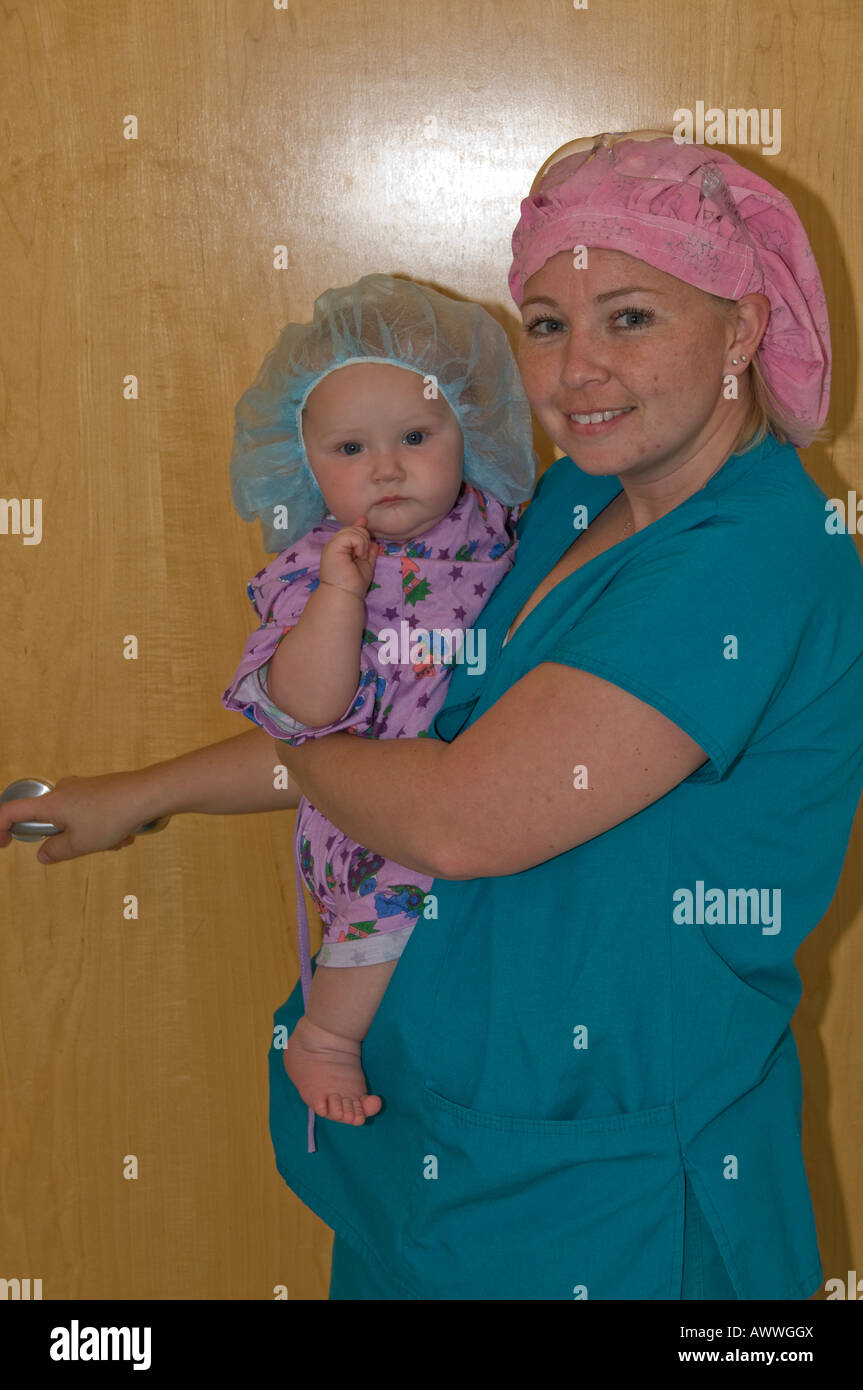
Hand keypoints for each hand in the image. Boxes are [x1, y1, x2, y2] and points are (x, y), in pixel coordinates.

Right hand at [0, 771, 152, 864]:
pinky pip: (94, 815)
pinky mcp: (100, 789)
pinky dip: (106, 828)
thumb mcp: (80, 843)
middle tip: (91, 845)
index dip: (0, 828)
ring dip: (95, 837)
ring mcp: (83, 788)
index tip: (3, 843)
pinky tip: (125, 831)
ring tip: (116, 839)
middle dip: (71, 840)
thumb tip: (43, 854)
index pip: (11, 811)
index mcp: (50, 803)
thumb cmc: (111, 816)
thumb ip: (56, 851)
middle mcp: (63, 791)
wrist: (147, 794)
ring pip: (77, 822)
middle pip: (51, 821)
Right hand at [319, 515, 379, 598]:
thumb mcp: (365, 562)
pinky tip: (359, 556)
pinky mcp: (333, 546)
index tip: (366, 526)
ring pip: (352, 530)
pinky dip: (360, 544)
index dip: (360, 527)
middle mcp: (335, 544)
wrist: (344, 595)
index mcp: (340, 548)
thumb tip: (372, 537)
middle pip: (352, 528)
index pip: (350, 530)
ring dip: (363, 543)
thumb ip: (368, 549)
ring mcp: (332, 544)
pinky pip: (351, 535)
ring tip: (360, 557)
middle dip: (364, 538)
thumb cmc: (353, 584)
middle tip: (363, 556)